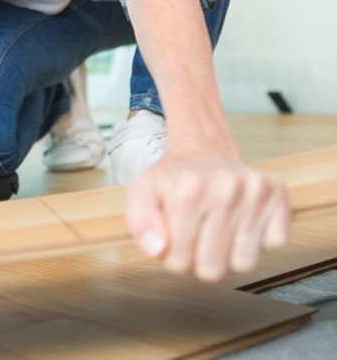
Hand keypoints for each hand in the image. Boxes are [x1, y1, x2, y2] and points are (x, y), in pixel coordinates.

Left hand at [125, 150, 290, 280]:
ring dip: (229, 252)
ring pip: (245, 262)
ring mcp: (254, 189)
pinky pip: (276, 243)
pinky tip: (242, 220)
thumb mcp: (142, 192)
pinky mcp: (277, 192)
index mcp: (188, 190)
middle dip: (200, 259)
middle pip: (213, 269)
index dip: (174, 256)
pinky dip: (259, 238)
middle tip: (197, 233)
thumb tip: (158, 249)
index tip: (175, 235)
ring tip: (218, 227)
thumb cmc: (173, 176)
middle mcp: (226, 187)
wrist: (201, 147)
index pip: (179, 263)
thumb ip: (140, 223)